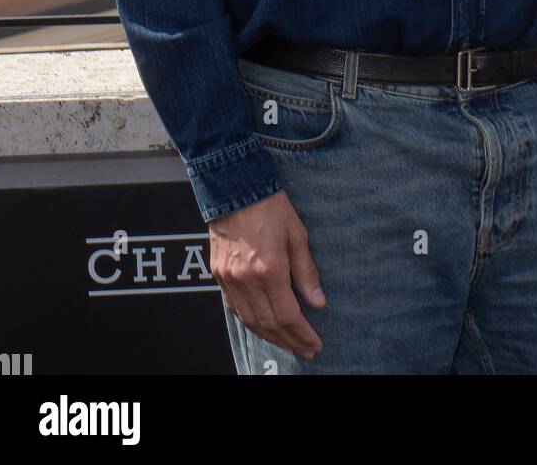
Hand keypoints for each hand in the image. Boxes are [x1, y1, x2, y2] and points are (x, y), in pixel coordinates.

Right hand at [209, 188, 325, 358]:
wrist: (235, 186)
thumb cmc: (269, 205)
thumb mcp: (297, 234)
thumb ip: (306, 271)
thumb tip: (318, 302)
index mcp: (269, 269)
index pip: (288, 315)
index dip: (302, 333)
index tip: (315, 343)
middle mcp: (246, 279)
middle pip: (269, 324)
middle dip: (289, 340)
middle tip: (306, 349)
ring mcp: (229, 279)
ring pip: (250, 321)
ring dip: (270, 336)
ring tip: (288, 342)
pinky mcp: (219, 275)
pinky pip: (234, 308)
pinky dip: (250, 321)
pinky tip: (262, 325)